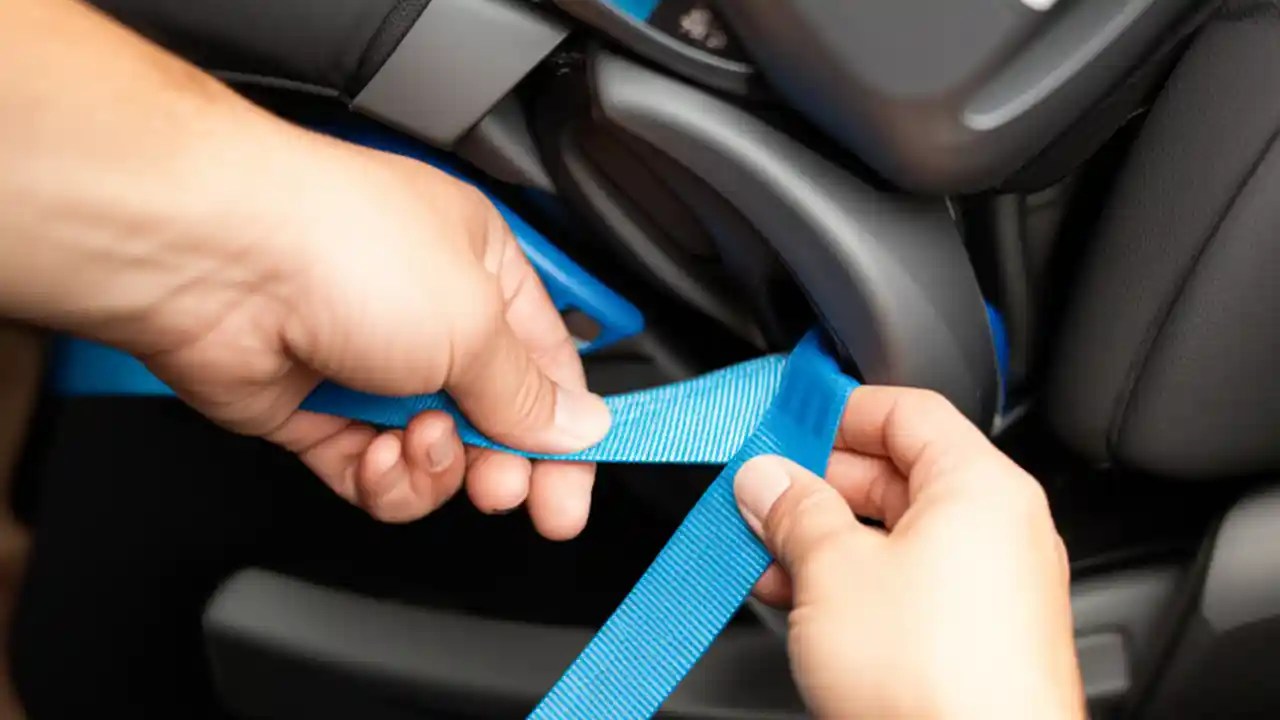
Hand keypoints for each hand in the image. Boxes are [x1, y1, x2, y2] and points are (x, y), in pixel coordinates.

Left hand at [132, 132, 612, 537]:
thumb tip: (575, 426)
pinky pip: (371, 472)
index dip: (569, 431)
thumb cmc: (344, 247)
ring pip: (433, 456)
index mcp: (481, 269)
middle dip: (505, 464)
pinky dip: (380, 478)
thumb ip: (527, 392)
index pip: (547, 365)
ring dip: (436, 466)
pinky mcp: (315, 412)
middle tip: (510, 490)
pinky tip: (374, 455)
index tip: (578, 487)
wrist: (217, 260)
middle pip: (492, 419)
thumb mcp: (476, 322)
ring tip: (423, 443)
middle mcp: (427, 315)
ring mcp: (368, 365)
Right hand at [734, 387, 1083, 718]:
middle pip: (895, 473)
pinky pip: (905, 584)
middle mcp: (996, 529)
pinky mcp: (974, 638)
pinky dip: (850, 583)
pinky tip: (797, 599)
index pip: (905, 410)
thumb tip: (767, 480)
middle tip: (759, 494)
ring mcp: (988, 587)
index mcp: (979, 486)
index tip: (786, 421)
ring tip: (763, 553)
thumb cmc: (939, 680)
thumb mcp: (834, 572)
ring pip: (892, 535)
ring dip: (822, 539)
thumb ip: (794, 511)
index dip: (839, 409)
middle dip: (817, 483)